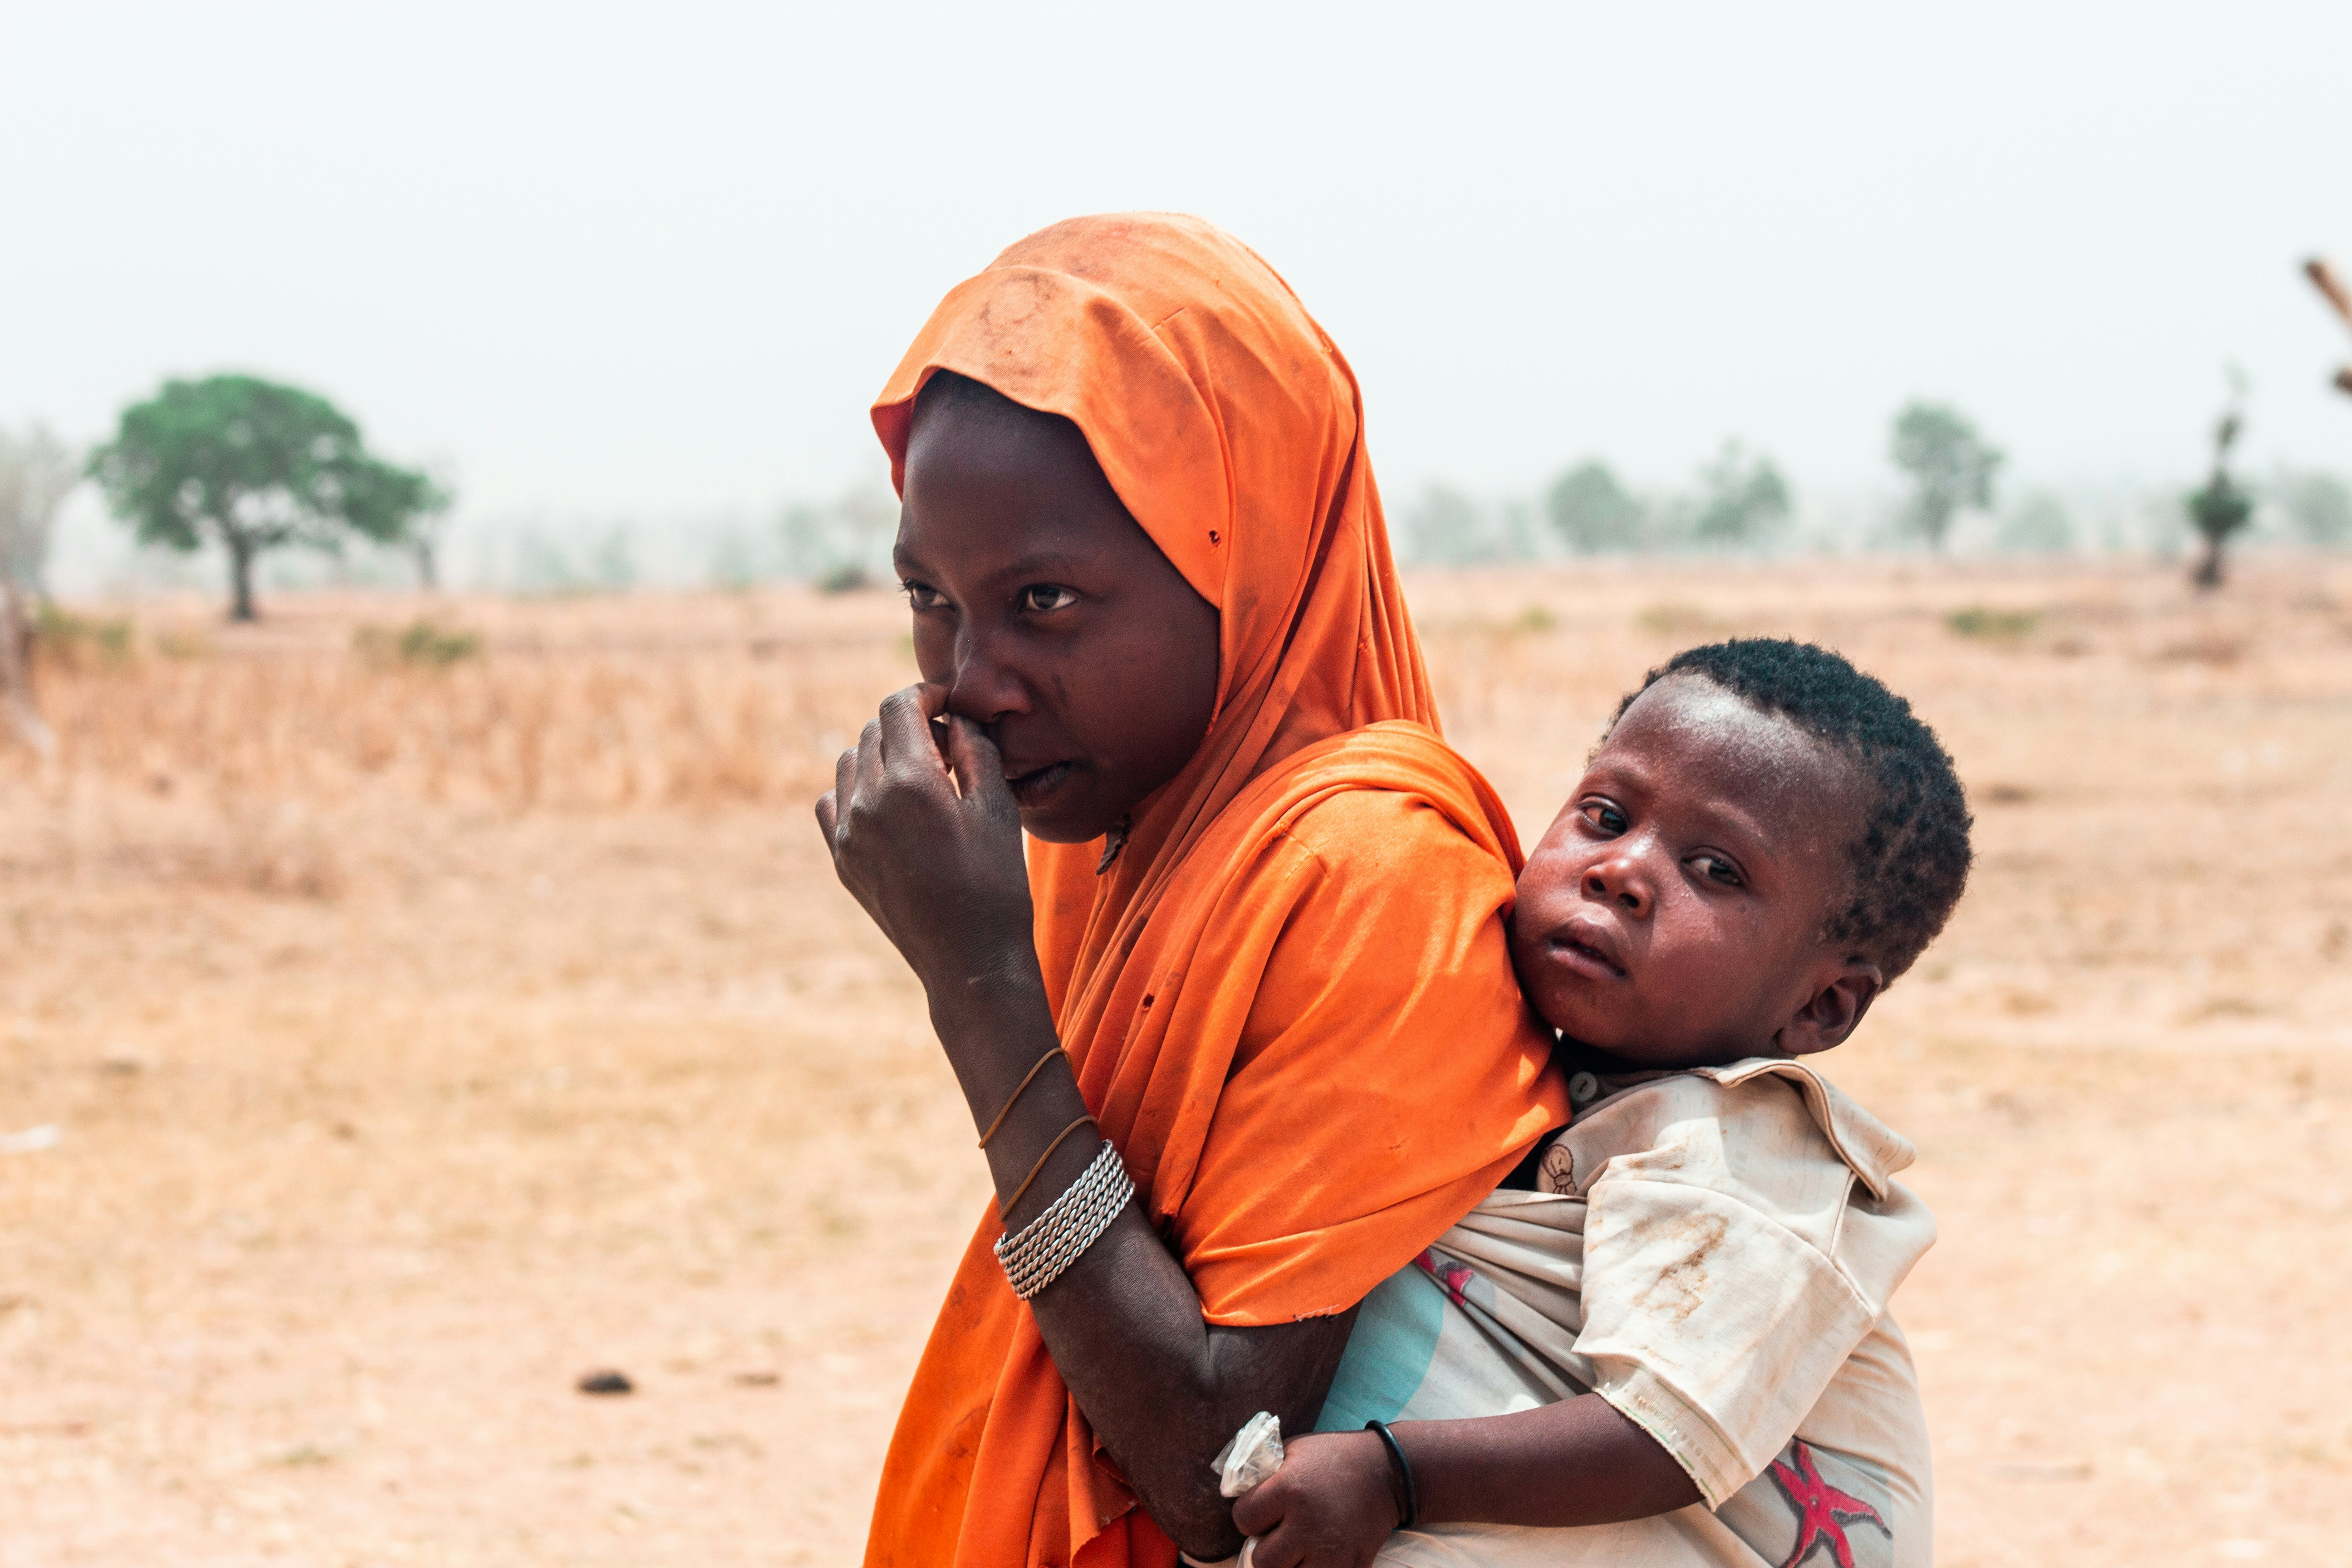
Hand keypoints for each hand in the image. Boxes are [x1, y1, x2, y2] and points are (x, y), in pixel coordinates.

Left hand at [816, 684, 1037, 1005]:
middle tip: (947, 743)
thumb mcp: (999, 808)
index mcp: (910, 782)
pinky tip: (889, 804)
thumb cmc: (997, 884)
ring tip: (921, 774)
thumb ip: (976, 749)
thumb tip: (956, 717)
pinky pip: (832, 802)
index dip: (925, 693)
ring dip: (881, 753)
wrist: (970, 962)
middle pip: (873, 730)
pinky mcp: (842, 860)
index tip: (948, 702)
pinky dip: (856, 789)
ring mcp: (848, 833)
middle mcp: (868, 802)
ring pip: (849, 761)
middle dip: (908, 724)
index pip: (898, 706)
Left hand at [1231, 1430, 1404, 1567]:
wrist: (1387, 1473)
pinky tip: (1317, 1555)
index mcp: (1290, 1489)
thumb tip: (1231, 1491)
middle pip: (1261, 1560)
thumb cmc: (1333, 1457)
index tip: (1260, 1510)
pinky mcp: (1351, 1567)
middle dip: (1264, 1547)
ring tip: (1296, 1547)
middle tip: (1277, 1533)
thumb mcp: (1294, 1450)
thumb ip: (1262, 1472)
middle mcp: (1308, 1524)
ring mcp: (1331, 1551)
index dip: (1247, 1515)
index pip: (1243, 1519)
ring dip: (1288, 1564)